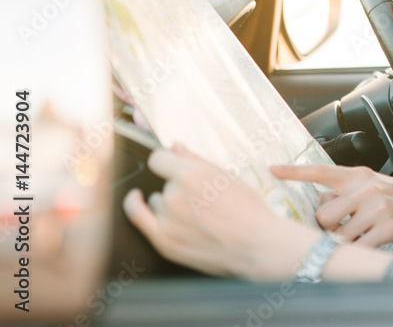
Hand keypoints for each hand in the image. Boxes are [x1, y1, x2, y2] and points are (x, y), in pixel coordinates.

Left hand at [123, 144, 319, 281]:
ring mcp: (167, 220)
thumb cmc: (249, 210)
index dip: (168, 161)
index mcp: (191, 175)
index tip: (172, 164)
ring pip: (158, 201)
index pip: (159, 158)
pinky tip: (136, 199)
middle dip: (180, 186)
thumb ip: (196, 160)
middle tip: (203, 198)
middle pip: (164, 182)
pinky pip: (138, 217)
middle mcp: (174, 196)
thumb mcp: (229, 176)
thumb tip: (176, 147)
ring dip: (170, 203)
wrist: (256, 246)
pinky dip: (135, 205)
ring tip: (197, 213)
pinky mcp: (164, 240)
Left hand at [272, 164, 392, 247]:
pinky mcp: (388, 227)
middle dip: (327, 228)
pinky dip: (357, 253)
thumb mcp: (371, 186)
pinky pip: (358, 248)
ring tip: (359, 238)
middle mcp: (365, 188)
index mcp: (358, 176)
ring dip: (344, 243)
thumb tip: (319, 207)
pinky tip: (367, 247)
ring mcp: (377, 208)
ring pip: (339, 235)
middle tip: (340, 231)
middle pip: (324, 215)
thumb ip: (346, 193)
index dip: (294, 171)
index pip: (321, 170)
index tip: (273, 169)